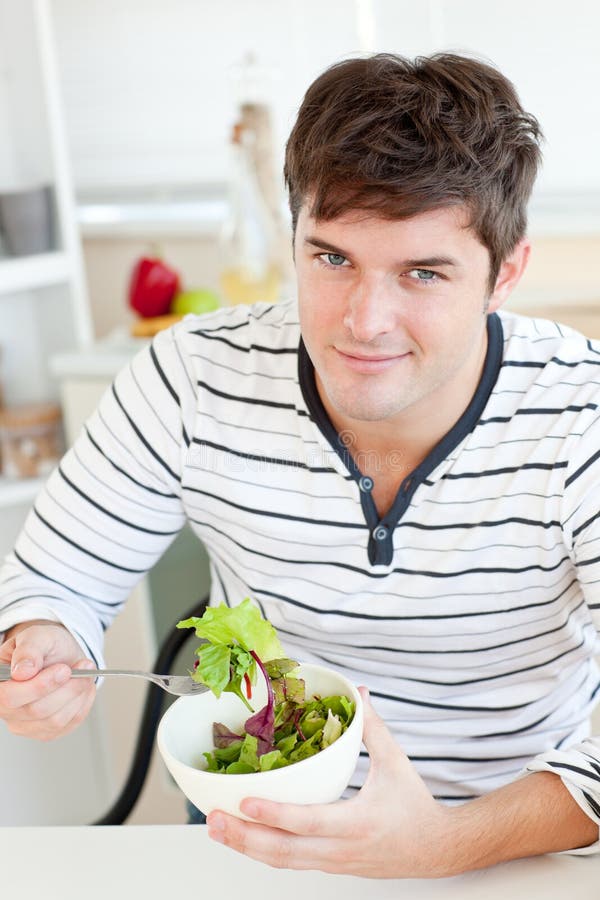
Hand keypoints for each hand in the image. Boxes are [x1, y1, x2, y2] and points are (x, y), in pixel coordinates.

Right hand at [0, 620, 96, 740]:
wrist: (60, 657)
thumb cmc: (44, 648)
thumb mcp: (36, 636)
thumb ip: (28, 650)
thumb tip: (22, 671)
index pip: (10, 697)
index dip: (38, 686)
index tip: (64, 670)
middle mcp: (7, 711)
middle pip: (36, 710)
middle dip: (66, 687)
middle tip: (84, 666)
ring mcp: (26, 725)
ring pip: (55, 720)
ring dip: (77, 694)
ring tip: (86, 673)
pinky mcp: (47, 732)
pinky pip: (70, 723)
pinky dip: (83, 703)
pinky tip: (84, 687)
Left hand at [206, 687, 452, 878]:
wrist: (437, 849)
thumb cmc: (415, 805)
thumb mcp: (395, 761)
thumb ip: (372, 727)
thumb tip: (358, 693)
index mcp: (357, 822)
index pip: (308, 822)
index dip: (275, 814)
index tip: (245, 802)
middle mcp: (341, 850)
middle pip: (283, 851)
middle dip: (244, 837)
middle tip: (213, 819)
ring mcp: (334, 864)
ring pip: (282, 862)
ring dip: (246, 847)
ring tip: (217, 829)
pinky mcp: (331, 868)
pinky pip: (291, 862)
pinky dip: (264, 852)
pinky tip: (244, 838)